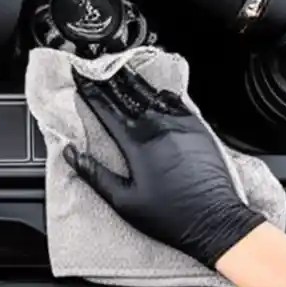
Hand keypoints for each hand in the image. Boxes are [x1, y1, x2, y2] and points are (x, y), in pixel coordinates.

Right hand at [63, 68, 264, 266]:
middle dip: (107, 80)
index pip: (106, 109)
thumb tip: (71, 152)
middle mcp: (157, 125)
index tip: (80, 78)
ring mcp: (179, 123)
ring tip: (118, 69)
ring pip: (150, 94)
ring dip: (131, 81)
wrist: (215, 219)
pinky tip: (153, 89)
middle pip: (126, 95)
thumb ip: (95, 174)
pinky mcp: (197, 126)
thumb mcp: (124, 202)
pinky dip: (159, 92)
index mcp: (136, 142)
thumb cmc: (170, 215)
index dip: (90, 91)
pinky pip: (174, 101)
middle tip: (95, 67)